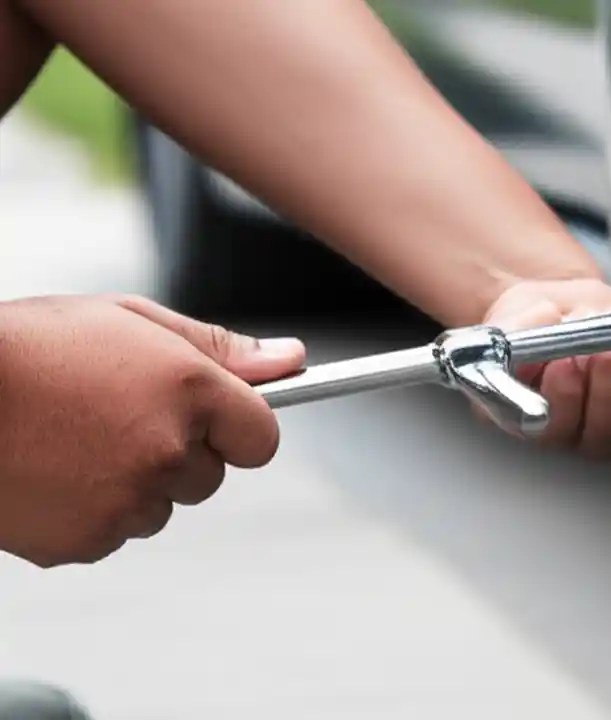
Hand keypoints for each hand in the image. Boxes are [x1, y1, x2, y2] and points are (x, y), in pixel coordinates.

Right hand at [0, 294, 304, 566]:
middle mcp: (167, 451)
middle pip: (210, 475)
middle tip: (114, 416)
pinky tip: (49, 472)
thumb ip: (218, 346)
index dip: (237, 427)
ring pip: (159, 507)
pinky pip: (112, 534)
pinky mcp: (85, 542)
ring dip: (132, 483)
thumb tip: (293, 360)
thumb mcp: (128, 320)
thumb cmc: (29, 347)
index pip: (262, 436)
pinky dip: (89, 512)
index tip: (212, 419)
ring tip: (69, 439)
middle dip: (178, 451)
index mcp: (189, 390)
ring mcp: (126, 502)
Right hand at [482, 279, 610, 465]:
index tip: (566, 360)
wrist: (578, 317)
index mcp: (540, 421)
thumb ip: (523, 329)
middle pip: (609, 431)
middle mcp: (589, 439)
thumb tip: (531, 337)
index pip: (555, 429)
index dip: (566, 398)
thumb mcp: (523, 315)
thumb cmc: (549, 325)